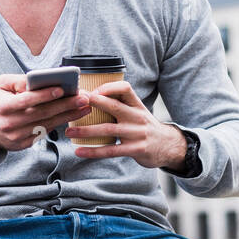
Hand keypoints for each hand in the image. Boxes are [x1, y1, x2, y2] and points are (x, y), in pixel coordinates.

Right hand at [0, 74, 91, 156]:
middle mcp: (10, 124)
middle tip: (83, 98)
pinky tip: (73, 115)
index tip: (62, 89)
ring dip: (68, 115)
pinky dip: (60, 123)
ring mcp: (17, 136)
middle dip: (65, 105)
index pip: (26, 100)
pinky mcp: (24, 144)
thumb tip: (39, 79)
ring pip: (47, 124)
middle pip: (42, 113)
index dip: (44, 95)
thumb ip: (19, 80)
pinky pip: (45, 132)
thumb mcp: (1, 85)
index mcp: (3, 107)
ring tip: (85, 107)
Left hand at [65, 78, 186, 167]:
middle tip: (74, 102)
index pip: (125, 89)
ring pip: (108, 130)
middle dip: (93, 102)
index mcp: (137, 105)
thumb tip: (89, 96)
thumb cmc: (144, 127)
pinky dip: (93, 151)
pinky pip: (111, 150)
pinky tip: (79, 151)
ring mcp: (137, 133)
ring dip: (86, 131)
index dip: (108, 87)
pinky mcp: (136, 149)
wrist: (169, 147)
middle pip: (114, 106)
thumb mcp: (137, 112)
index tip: (91, 90)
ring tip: (69, 131)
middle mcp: (137, 116)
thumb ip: (119, 105)